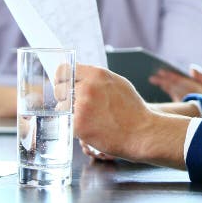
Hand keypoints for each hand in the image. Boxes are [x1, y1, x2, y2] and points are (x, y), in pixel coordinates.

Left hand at [69, 64, 190, 169]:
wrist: (141, 132)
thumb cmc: (132, 110)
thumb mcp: (118, 83)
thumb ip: (97, 78)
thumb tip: (79, 75)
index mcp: (97, 74)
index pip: (65, 70)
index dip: (62, 78)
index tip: (63, 85)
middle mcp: (88, 86)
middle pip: (60, 89)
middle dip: (65, 98)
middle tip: (77, 106)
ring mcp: (82, 105)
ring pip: (61, 107)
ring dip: (69, 114)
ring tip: (87, 119)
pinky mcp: (78, 124)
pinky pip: (66, 123)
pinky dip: (74, 127)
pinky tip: (88, 128)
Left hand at [149, 66, 201, 100]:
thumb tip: (190, 69)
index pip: (186, 86)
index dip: (172, 79)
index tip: (157, 74)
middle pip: (182, 92)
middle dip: (168, 84)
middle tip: (152, 77)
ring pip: (186, 98)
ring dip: (172, 90)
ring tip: (160, 82)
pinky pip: (193, 103)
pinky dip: (182, 97)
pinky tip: (174, 92)